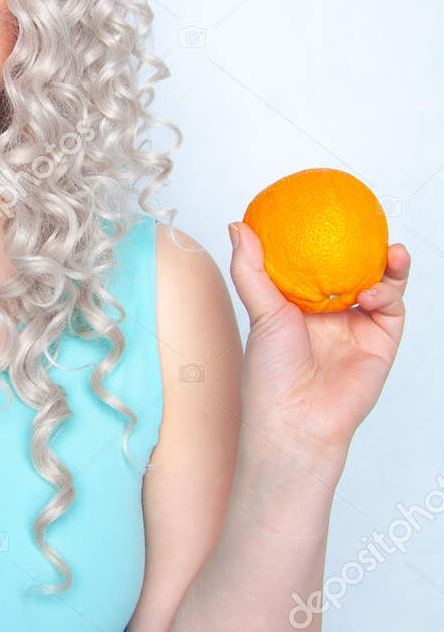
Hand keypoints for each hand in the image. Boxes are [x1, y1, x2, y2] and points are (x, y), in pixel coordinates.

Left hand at [228, 220, 409, 460]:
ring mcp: (358, 326)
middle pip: (356, 269)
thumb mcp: (260, 312)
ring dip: (389, 264)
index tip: (329, 209)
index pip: (317, 263)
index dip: (326, 239)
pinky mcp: (381, 342)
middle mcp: (332, 313)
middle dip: (367, 245)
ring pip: (382, 283)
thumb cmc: (270, 374)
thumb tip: (239, 225)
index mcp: (300, 304)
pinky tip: (375, 288)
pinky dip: (388, 291)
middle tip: (370, 220)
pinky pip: (392, 308)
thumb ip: (252, 269)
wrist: (296, 422)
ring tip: (390, 249)